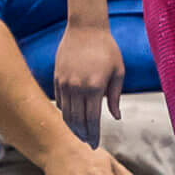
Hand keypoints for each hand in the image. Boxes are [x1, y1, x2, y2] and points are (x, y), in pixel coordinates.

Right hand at [52, 21, 124, 144]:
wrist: (86, 29)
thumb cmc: (107, 50)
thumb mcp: (118, 73)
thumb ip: (115, 97)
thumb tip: (116, 117)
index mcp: (94, 88)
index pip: (92, 119)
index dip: (93, 134)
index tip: (94, 145)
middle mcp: (76, 88)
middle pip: (76, 120)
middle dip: (82, 134)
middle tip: (86, 144)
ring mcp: (63, 83)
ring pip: (65, 113)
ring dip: (72, 126)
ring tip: (79, 134)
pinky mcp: (56, 78)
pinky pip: (59, 101)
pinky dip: (64, 112)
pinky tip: (71, 118)